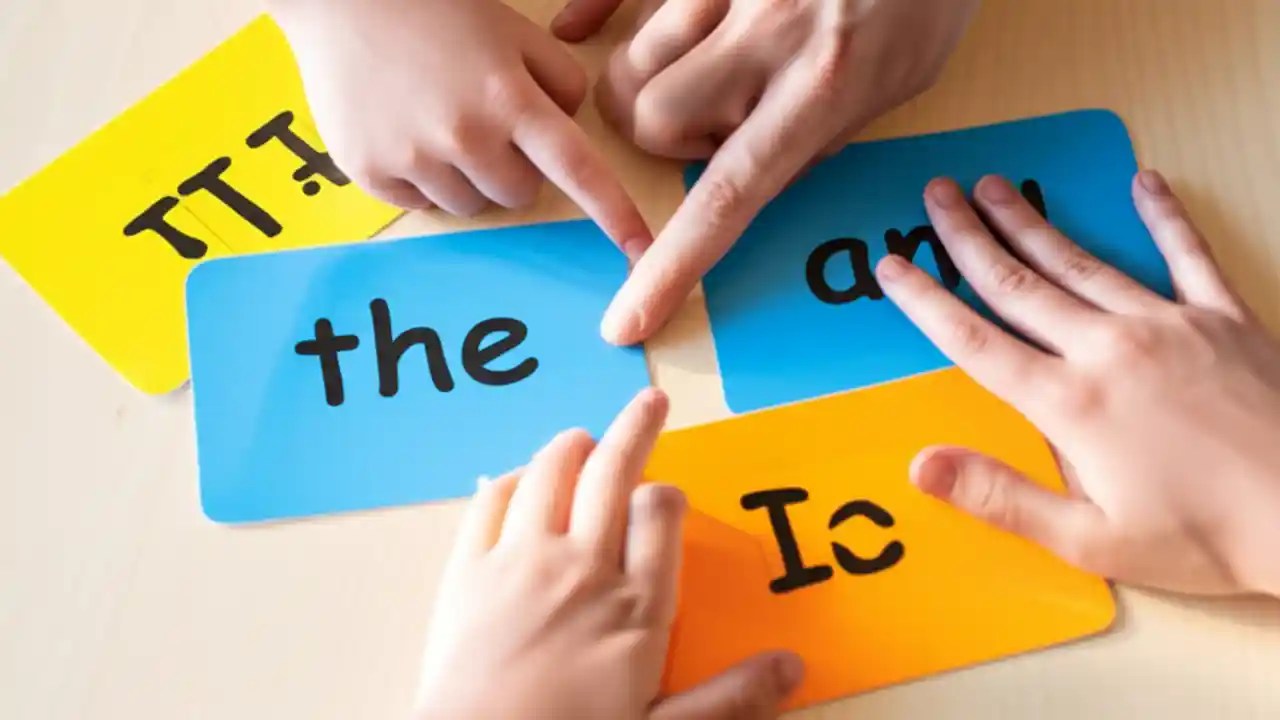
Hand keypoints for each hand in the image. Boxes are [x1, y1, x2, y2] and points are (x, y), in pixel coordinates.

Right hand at [269, 0, 650, 257]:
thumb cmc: (434, 7)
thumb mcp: (511, 29)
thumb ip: (555, 80)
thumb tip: (567, 129)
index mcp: (511, 98)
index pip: (578, 167)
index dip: (614, 212)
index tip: (643, 251)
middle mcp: (466, 136)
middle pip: (520, 195)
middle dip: (514, 167)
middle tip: (484, 121)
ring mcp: (415, 158)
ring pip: (470, 205)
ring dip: (467, 176)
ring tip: (438, 119)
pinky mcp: (370, 172)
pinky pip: (419, 203)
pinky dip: (420, 177)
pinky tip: (404, 128)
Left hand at [415, 388, 803, 718]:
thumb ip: (728, 698)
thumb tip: (791, 667)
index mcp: (636, 608)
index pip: (661, 515)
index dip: (668, 496)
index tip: (669, 496)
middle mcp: (582, 569)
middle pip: (612, 472)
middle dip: (636, 428)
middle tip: (650, 400)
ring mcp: (520, 564)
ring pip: (549, 473)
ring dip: (570, 446)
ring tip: (583, 436)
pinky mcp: (466, 573)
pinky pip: (489, 502)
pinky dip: (508, 480)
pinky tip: (517, 477)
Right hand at [557, 0, 978, 343]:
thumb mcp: (903, 81)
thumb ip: (823, 130)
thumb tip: (755, 167)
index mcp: (825, 83)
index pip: (730, 195)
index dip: (673, 264)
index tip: (627, 317)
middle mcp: (767, 30)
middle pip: (651, 117)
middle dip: (668, 136)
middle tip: (719, 118)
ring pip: (635, 60)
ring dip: (654, 79)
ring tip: (709, 59)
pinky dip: (592, 11)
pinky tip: (579, 24)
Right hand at [875, 172, 1279, 597]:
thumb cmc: (1204, 537)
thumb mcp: (1091, 541)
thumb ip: (1002, 497)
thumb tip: (920, 465)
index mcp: (1069, 403)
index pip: (975, 340)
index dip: (926, 301)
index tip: (892, 266)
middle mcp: (1107, 348)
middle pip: (1019, 283)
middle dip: (968, 236)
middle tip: (935, 194)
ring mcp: (1167, 324)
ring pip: (1081, 260)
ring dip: (1032, 222)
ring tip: (995, 185)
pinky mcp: (1223, 317)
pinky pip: (1187, 254)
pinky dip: (1163, 216)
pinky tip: (1144, 182)